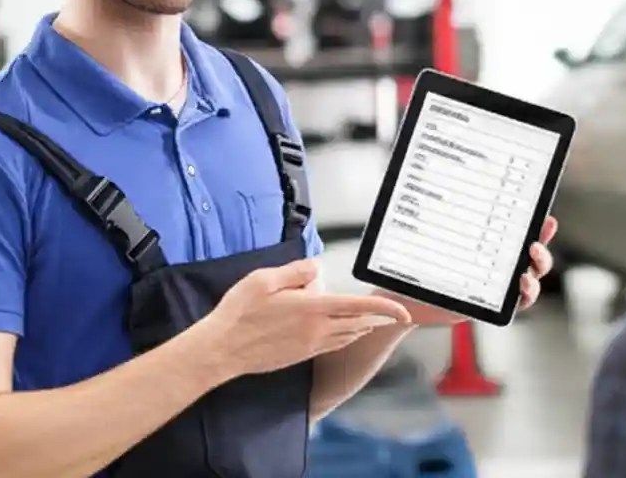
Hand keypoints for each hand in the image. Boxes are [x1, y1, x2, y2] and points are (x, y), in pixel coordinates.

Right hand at [201, 259, 411, 378]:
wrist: (221, 350)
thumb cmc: (239, 312)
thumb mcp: (264, 279)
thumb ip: (296, 272)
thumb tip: (317, 269)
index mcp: (312, 309)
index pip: (359, 307)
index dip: (386, 309)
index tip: (404, 312)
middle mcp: (317, 330)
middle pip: (359, 323)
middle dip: (378, 318)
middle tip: (393, 313)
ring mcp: (309, 346)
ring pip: (347, 336)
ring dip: (362, 326)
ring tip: (371, 319)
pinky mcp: (301, 356)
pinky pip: (332, 345)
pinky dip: (345, 336)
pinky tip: (343, 331)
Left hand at [381, 216, 559, 324]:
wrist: (402, 297)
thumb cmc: (414, 262)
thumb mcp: (424, 236)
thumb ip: (429, 215)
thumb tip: (426, 178)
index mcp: (488, 240)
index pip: (518, 228)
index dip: (536, 223)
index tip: (544, 214)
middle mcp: (498, 261)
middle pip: (532, 251)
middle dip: (542, 244)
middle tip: (536, 243)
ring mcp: (498, 284)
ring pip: (532, 276)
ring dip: (537, 271)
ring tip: (527, 270)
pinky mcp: (492, 304)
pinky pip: (518, 302)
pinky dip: (526, 295)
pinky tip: (521, 286)